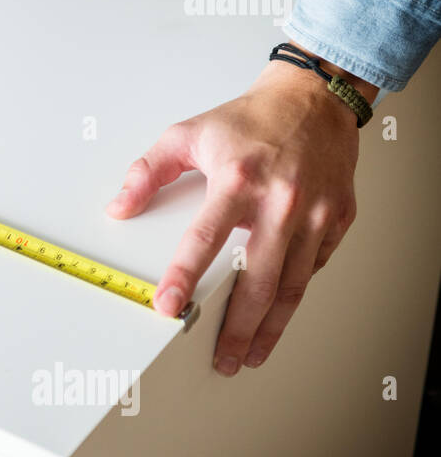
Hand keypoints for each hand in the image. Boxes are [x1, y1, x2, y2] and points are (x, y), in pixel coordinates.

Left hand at [106, 47, 375, 374]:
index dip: (184, 277)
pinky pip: (314, 269)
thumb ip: (147, 173)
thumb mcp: (187, 134)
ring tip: (250, 353)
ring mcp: (315, 214)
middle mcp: (281, 201)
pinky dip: (295, 296)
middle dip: (237, 327)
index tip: (168, 307)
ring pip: (293, 285)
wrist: (314, 98)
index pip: (204, 239)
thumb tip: (119, 207)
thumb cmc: (250, 119)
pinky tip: (277, 315)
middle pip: (258, 280)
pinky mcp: (337, 219)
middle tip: (221, 358)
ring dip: (270, 327)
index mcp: (238, 180)